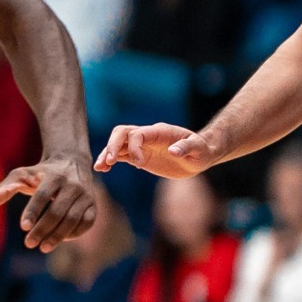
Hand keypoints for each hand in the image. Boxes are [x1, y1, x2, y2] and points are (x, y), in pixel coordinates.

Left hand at [0, 154, 96, 250]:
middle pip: (58, 211)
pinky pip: (86, 223)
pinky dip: (74, 234)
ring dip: (57, 236)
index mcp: (54, 176)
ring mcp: (86, 195)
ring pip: (73, 220)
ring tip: (42, 247)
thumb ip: (5, 188)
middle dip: (43, 229)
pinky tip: (59, 240)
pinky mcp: (93, 205)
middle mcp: (73, 185)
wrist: (71, 162)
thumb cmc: (41, 172)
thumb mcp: (22, 175)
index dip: (33, 211)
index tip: (23, 227)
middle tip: (29, 243)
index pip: (43, 195)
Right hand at [94, 123, 218, 178]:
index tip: (140, 164)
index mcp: (159, 132)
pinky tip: (103, 170)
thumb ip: (187, 148)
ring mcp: (142, 146)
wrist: (200, 156)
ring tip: (100, 168)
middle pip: (121, 133)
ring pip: (117, 144)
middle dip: (112, 146)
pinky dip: (110, 161)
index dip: (134, 147)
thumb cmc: (202, 151)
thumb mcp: (199, 150)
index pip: (137, 134)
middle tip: (109, 162)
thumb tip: (173, 151)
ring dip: (106, 154)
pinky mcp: (139, 156)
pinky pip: (121, 155)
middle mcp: (147, 136)